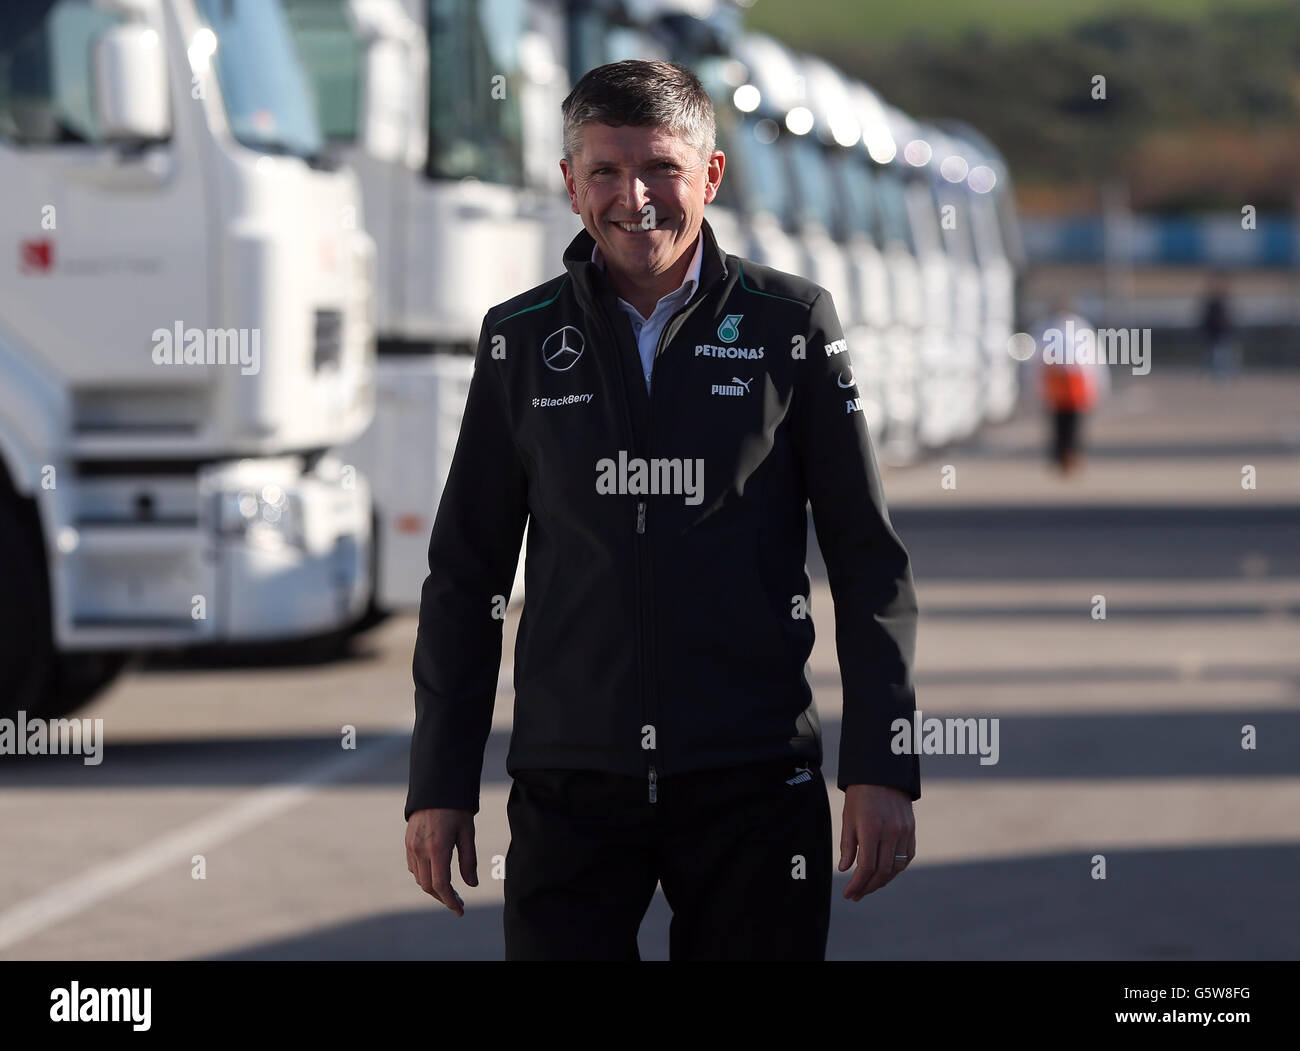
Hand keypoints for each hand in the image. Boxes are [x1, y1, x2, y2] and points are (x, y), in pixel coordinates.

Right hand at [406, 808, 476, 915]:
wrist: (436, 787)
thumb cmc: (456, 809)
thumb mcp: (467, 833)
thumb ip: (469, 860)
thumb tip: (471, 885)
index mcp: (438, 848)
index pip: (441, 885)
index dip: (450, 901)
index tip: (460, 910)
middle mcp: (420, 849)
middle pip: (428, 886)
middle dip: (443, 897)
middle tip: (458, 902)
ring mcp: (411, 846)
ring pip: (419, 878)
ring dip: (432, 888)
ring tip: (449, 890)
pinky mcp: (407, 843)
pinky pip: (413, 867)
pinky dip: (424, 875)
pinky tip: (436, 874)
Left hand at [839, 784, 914, 899]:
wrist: (883, 775)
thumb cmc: (861, 796)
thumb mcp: (848, 818)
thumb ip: (848, 845)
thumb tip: (845, 869)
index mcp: (871, 828)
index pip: (866, 866)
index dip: (857, 884)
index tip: (849, 893)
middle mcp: (890, 831)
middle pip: (882, 871)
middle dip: (868, 887)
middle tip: (857, 894)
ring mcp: (904, 832)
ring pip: (896, 867)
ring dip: (882, 881)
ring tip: (869, 886)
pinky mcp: (911, 830)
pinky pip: (907, 857)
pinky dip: (896, 869)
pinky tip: (885, 873)